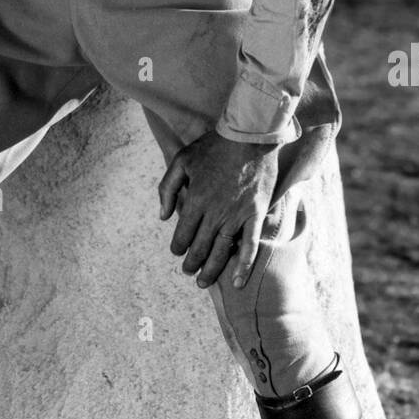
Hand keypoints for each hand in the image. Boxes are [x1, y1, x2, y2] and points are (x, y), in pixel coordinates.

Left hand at [158, 130, 278, 289]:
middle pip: (200, 248)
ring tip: (203, 282)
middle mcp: (214, 213)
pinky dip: (244, 267)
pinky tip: (238, 283)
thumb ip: (167, 189)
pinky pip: (250, 246)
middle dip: (191, 263)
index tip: (177, 251)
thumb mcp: (181, 160)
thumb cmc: (213, 146)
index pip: (182, 234)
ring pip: (221, 252)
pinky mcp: (255, 215)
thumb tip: (163, 216)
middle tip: (188, 271)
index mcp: (195, 200)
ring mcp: (236, 216)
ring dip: (211, 271)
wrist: (249, 135)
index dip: (178, 247)